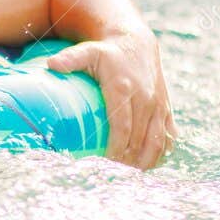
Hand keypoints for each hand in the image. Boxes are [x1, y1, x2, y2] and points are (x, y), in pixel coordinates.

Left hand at [46, 31, 176, 168]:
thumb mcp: (88, 51)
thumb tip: (51, 64)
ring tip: (132, 176)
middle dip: (129, 161)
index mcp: (124, 88)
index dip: (116, 148)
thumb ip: (71, 59)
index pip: (122, 126)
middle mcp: (146, 98)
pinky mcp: (166, 109)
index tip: (106, 163)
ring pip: (158, 141)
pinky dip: (161, 153)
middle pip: (139, 139)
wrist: (136, 43)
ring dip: (146, 162)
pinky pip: (168, 136)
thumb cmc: (106, 52)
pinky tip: (147, 165)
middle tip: (114, 176)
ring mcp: (159, 105)